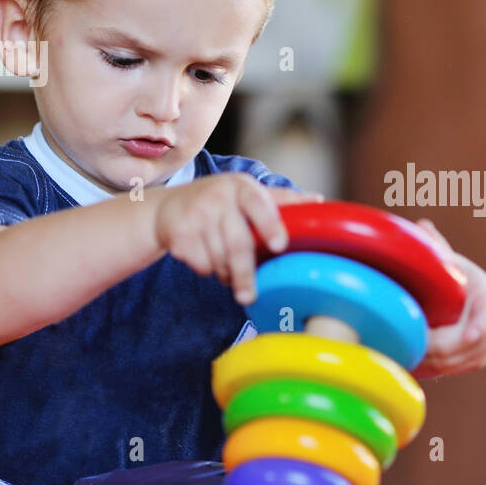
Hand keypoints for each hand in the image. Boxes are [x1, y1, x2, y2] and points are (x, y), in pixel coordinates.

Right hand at [153, 175, 322, 304]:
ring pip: (219, 259)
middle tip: (249, 297)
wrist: (167, 208)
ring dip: (228, 272)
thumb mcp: (247, 193)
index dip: (270, 224)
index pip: (258, 203)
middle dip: (245, 274)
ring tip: (229, 266)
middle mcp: (218, 197)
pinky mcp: (178, 234)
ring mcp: (195, 214)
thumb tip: (318, 202)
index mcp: (241, 187)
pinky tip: (206, 255)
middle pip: (238, 243)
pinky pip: (202, 265)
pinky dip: (208, 270)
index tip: (280, 246)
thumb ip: (281, 200)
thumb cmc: (220, 202)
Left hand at [411, 219, 485, 378]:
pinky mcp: (475, 360)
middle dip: (440, 348)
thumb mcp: (448, 261)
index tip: (468, 335)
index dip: (480, 328)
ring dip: (435, 360)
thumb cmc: (453, 276)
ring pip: (460, 362)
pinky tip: (415, 360)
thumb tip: (422, 225)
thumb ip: (437, 247)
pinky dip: (436, 367)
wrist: (463, 296)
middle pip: (468, 346)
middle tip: (413, 343)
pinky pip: (456, 369)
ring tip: (409, 352)